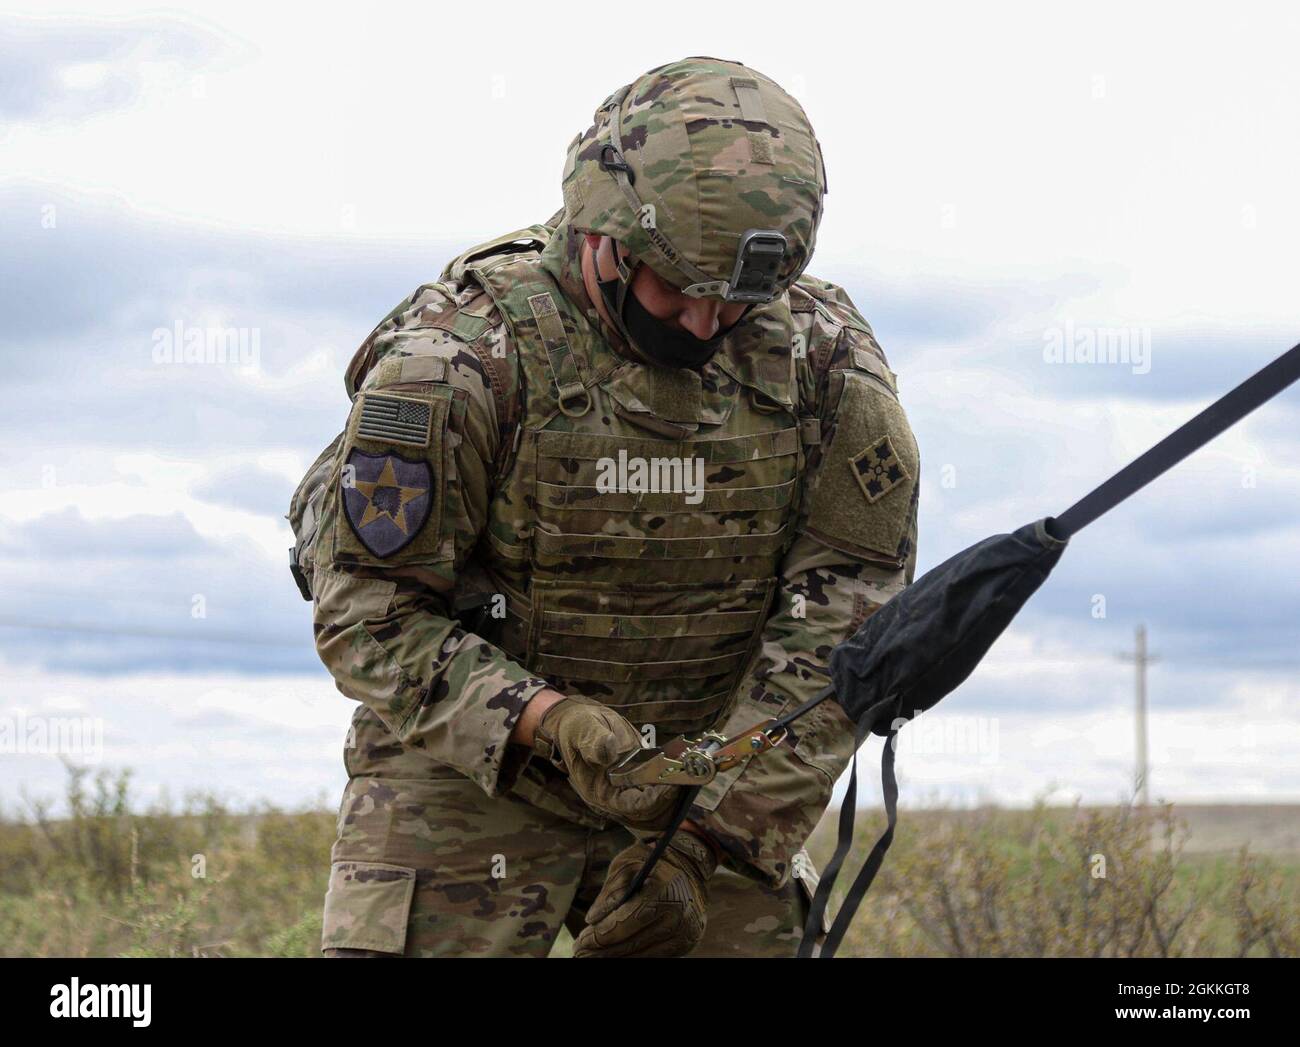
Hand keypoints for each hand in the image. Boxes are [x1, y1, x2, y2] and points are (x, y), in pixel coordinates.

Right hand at [533, 696, 678, 830]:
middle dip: (671, 797)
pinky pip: (660, 789)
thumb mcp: (582, 727)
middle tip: (688, 775)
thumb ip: (594, 741)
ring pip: (659, 804)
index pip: (634, 807)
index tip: (672, 783)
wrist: (579, 723)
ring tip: (689, 769)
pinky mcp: (639, 779)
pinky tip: (682, 763)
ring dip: (676, 791)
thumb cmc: (577, 726)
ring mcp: (629, 789)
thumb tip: (609, 752)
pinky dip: (674, 780)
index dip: (655, 798)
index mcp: (600, 791)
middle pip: (651, 812)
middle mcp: (616, 796)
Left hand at [573, 830, 716, 957]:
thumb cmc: (650, 863)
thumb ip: (610, 892)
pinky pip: (654, 957)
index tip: (579, 943)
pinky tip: (615, 955)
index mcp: (664, 890)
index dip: (599, 937)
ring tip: (593, 957)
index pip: (624, 923)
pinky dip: (633, 956)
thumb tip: (593, 920)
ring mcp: (685, 932)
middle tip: (580, 953)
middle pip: (631, 944)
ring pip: (641, 954)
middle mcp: (678, 915)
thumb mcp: (627, 865)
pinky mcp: (686, 943)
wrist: (689, 868)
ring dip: (615, 957)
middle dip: (602, 951)